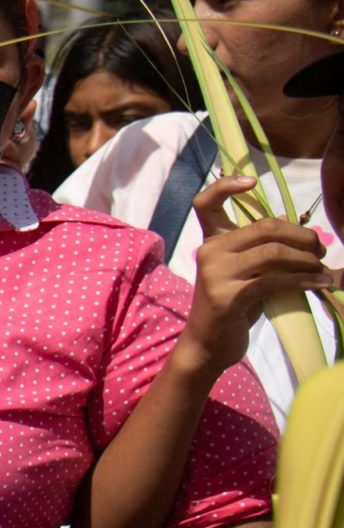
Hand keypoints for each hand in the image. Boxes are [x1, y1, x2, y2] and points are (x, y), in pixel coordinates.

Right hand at [176, 177, 337, 376]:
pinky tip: (321, 284)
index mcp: (210, 242)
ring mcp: (216, 274)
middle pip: (264, 227)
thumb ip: (261, 248)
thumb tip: (295, 224)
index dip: (226, 186)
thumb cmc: (231, 307)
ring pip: (273, 252)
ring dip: (307, 259)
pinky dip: (304, 281)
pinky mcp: (227, 296)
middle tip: (320, 251)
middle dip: (302, 235)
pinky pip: (274, 281)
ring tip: (321, 269)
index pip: (206, 203)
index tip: (252, 182)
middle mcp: (209, 252)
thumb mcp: (244, 273)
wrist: (208, 344)